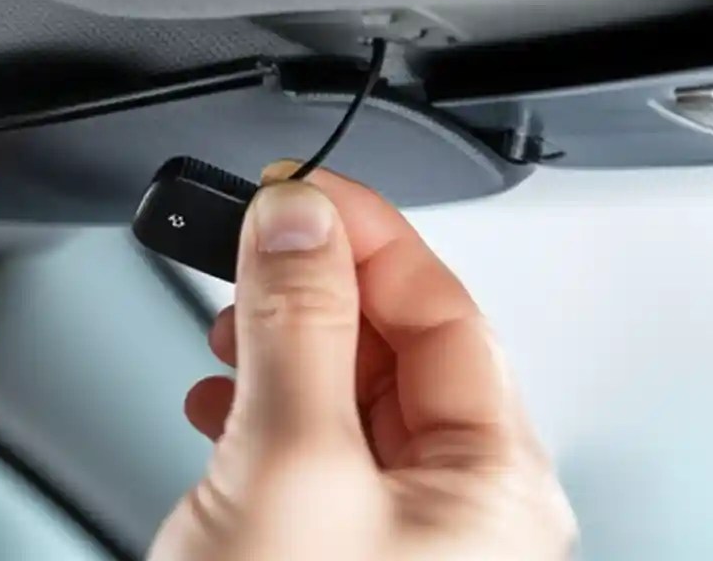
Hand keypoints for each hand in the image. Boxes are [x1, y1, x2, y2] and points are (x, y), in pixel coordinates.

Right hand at [151, 164, 575, 560]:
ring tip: (228, 328)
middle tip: (254, 246)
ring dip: (279, 344)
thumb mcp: (292, 466)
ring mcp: (387, 529)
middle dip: (314, 288)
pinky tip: (220, 400)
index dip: (368, 234)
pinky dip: (258, 404)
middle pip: (395, 348)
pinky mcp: (324, 542)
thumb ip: (298, 328)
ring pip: (343, 392)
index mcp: (493, 487)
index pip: (445, 312)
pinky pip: (305, 443)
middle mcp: (455, 508)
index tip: (298, 188)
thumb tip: (298, 220)